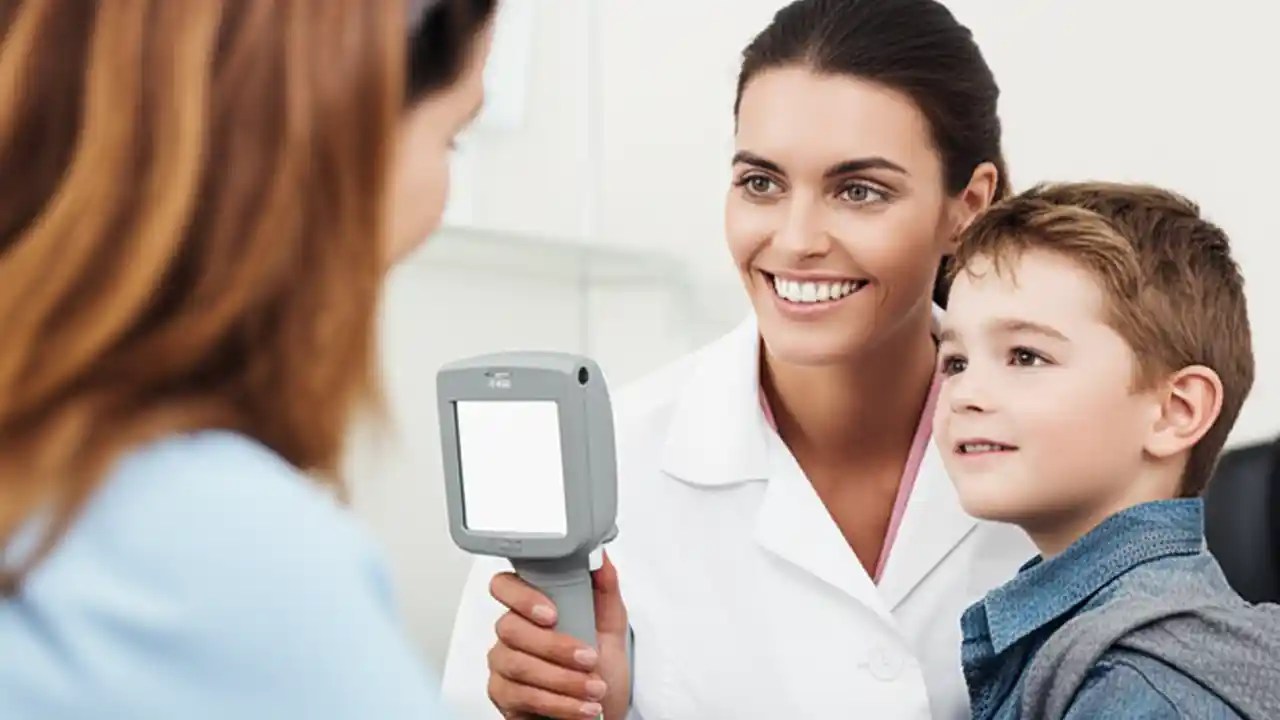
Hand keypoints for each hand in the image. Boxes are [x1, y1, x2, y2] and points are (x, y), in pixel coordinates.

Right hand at [486, 552, 630, 719]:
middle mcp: (512, 632)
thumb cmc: (600, 666)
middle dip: (555, 647)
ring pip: (518, 665)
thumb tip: (599, 558)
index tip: (551, 614)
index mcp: (532, 606)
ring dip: (562, 679)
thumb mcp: (610, 625)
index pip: (505, 586)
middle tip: (590, 659)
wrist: (603, 707)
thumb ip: (605, 589)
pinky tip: (581, 706)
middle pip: (510, 628)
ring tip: (594, 688)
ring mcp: (504, 663)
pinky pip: (522, 696)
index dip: (522, 597)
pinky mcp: (504, 695)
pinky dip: (558, 703)